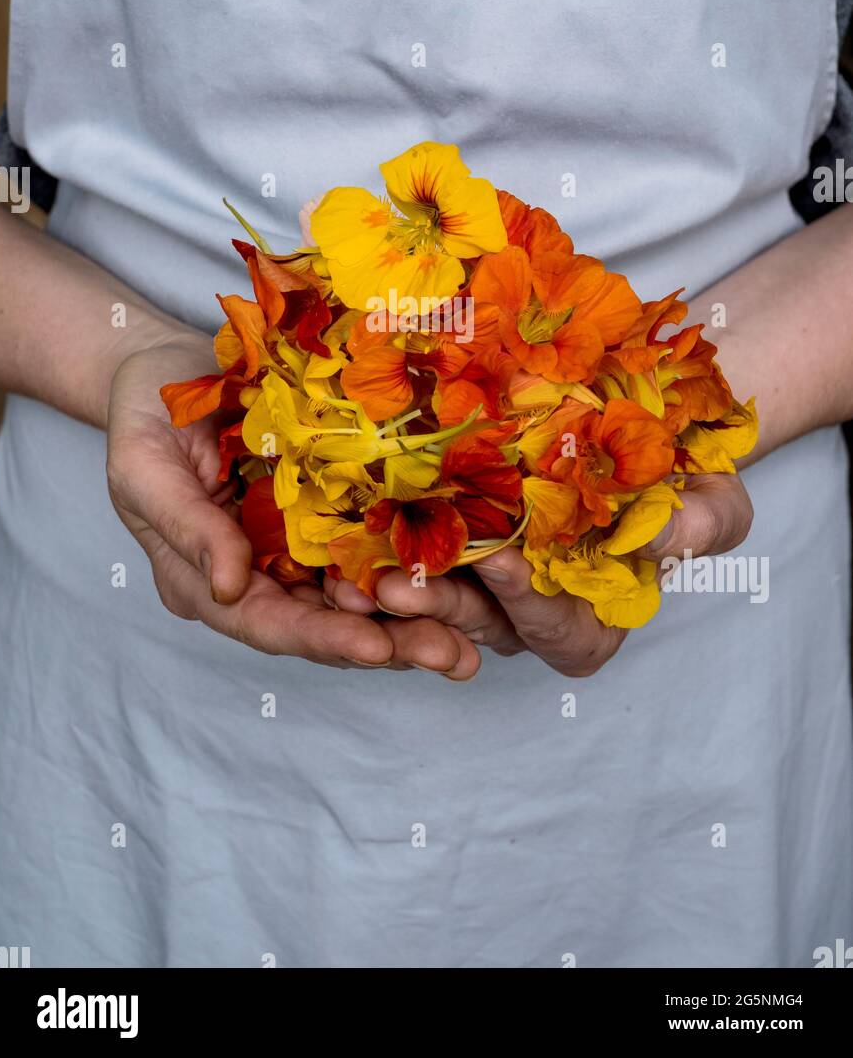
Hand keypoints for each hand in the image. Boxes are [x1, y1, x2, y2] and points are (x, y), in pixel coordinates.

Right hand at [106, 336, 479, 676]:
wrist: (165, 367)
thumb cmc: (145, 418)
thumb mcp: (146, 470)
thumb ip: (189, 530)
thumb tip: (230, 589)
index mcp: (203, 582)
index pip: (267, 624)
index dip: (323, 639)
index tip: (376, 649)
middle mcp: (254, 578)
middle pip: (324, 624)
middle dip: (389, 644)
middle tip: (453, 659)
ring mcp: (291, 549)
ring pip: (356, 596)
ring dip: (412, 619)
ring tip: (469, 642)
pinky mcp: (323, 514)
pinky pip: (369, 545)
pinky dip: (409, 565)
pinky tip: (458, 578)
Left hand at [326, 471, 752, 676]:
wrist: (653, 435)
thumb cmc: (692, 481)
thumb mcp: (716, 503)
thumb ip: (700, 527)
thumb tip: (666, 543)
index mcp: (596, 618)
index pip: (562, 633)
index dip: (533, 606)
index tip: (506, 563)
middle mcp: (534, 611)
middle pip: (482, 624)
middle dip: (440, 604)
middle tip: (397, 584)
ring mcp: (488, 581)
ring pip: (437, 596)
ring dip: (397, 586)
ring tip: (357, 572)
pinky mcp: (456, 540)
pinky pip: (417, 555)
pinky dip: (384, 547)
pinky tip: (351, 531)